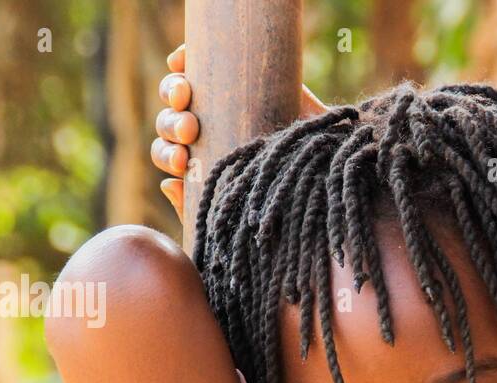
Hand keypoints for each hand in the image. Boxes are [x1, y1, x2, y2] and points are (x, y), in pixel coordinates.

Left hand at [152, 43, 328, 222]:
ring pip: (178, 92)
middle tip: (188, 131)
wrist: (328, 160)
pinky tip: (181, 63)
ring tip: (187, 99)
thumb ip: (205, 209)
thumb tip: (169, 184)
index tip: (182, 160)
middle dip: (173, 127)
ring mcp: (218, 99)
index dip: (167, 155)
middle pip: (170, 123)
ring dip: (173, 94)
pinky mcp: (237, 74)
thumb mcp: (246, 209)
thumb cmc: (289, 190)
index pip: (169, 154)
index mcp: (200, 159)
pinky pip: (196, 59)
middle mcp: (204, 128)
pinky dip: (182, 60)